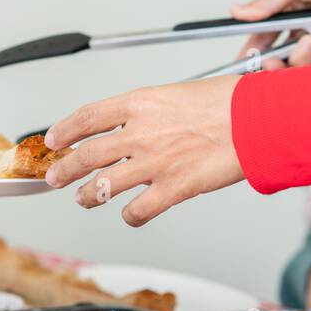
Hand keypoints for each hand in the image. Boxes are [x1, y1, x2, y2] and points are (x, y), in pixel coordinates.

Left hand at [43, 76, 242, 226]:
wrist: (257, 120)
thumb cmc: (228, 102)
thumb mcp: (178, 93)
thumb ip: (151, 112)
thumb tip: (134, 126)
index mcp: (139, 103)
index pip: (86, 117)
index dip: (63, 130)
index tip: (53, 139)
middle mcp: (140, 133)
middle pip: (85, 154)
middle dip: (63, 169)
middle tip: (55, 176)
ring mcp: (154, 162)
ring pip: (102, 186)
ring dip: (87, 196)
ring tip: (84, 199)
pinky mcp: (173, 188)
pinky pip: (137, 211)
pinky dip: (129, 216)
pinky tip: (131, 214)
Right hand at [232, 0, 310, 68]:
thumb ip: (269, 3)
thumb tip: (237, 12)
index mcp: (289, 11)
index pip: (265, 36)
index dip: (253, 51)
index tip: (241, 62)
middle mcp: (304, 28)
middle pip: (282, 56)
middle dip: (275, 62)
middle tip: (272, 61)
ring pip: (304, 63)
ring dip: (305, 53)